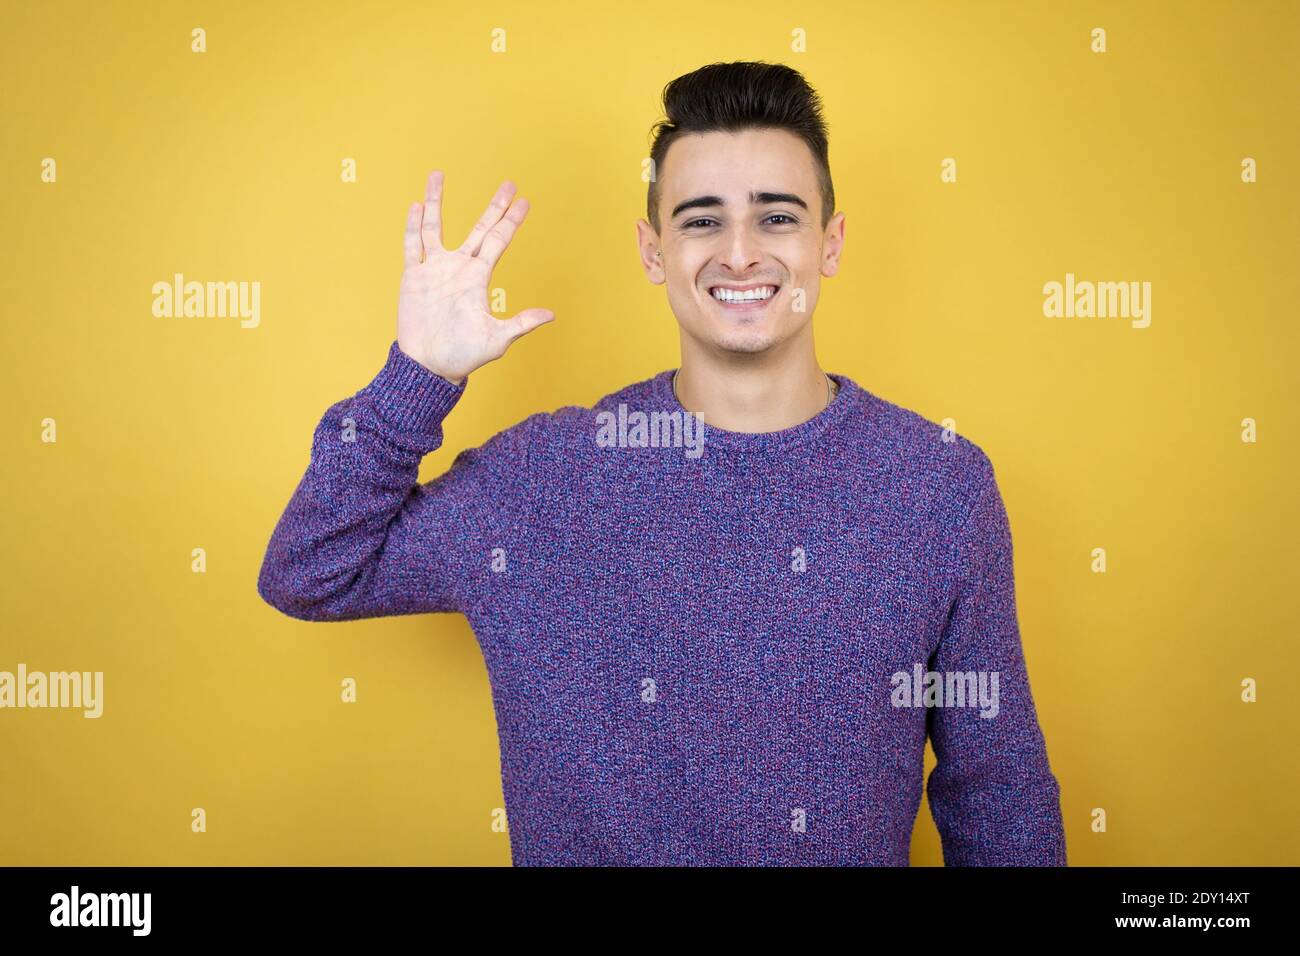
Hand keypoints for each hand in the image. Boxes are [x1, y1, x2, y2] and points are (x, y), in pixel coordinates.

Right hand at [397, 170, 554, 383]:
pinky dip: (412, 226)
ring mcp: (434, 270)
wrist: (428, 366)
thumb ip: (521, 323)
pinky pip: (411, 246)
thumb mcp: (497, 339)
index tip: (525, 202)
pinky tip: (416, 205)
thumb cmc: (463, 356)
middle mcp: (458, 268)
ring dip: (437, 202)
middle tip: (508, 184)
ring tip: (438, 175)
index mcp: (478, 277)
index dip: (511, 221)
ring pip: (435, 228)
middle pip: (478, 228)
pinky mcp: (413, 277)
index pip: (498, 241)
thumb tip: (551, 315)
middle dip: (493, 206)